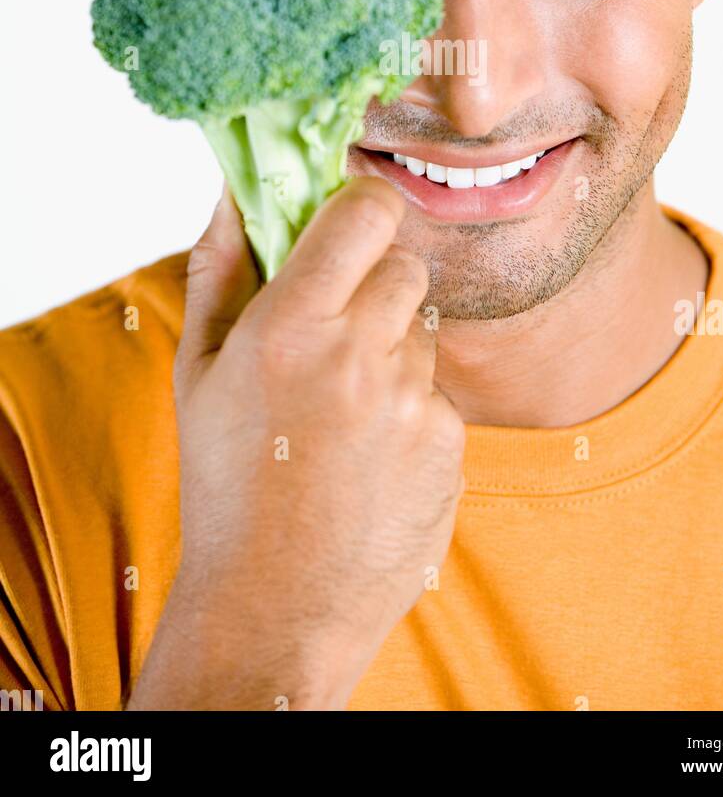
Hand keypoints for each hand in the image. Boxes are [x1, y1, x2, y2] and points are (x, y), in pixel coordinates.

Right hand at [126, 176, 464, 710]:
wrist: (276, 607)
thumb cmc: (226, 483)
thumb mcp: (198, 371)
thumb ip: (220, 266)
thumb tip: (237, 190)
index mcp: (291, 324)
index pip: (368, 209)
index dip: (363, 208)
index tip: (346, 226)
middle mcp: (361, 353)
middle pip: (404, 264)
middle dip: (373, 283)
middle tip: (334, 332)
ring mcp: (414, 402)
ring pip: (423, 331)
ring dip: (391, 350)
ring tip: (343, 413)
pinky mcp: (451, 445)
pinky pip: (439, 395)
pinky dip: (412, 411)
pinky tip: (370, 456)